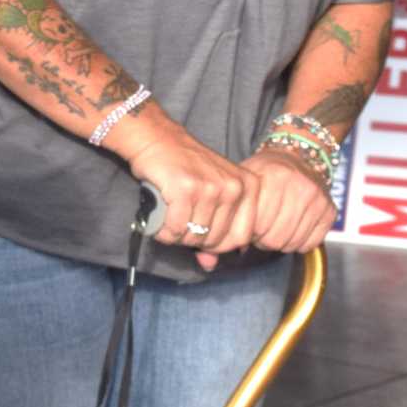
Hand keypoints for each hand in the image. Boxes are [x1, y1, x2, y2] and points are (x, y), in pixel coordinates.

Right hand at [110, 113, 254, 270]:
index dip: (219, 244)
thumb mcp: (211, 195)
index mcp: (249, 187)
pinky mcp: (187, 190)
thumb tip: (210, 265)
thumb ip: (215, 231)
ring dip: (176, 235)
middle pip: (216, 240)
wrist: (158, 140)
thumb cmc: (185, 170)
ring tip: (171, 216)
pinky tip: (161, 214)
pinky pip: (174, 229)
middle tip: (181, 223)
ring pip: (194, 237)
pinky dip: (163, 230)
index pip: (242, 237)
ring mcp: (212, 188)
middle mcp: (234, 187)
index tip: (203, 234)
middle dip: (194, 240)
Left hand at [239, 145, 335, 252]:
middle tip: (262, 228)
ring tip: (277, 226)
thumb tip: (229, 248)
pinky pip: (310, 244)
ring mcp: (318, 199)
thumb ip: (237, 208)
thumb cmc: (268, 171)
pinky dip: (299, 242)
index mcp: (275, 176)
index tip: (249, 224)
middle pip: (274, 240)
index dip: (249, 231)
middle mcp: (300, 186)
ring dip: (281, 241)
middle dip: (264, 239)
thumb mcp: (248, 179)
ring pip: (292, 244)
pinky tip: (293, 227)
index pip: (257, 226)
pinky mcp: (330, 210)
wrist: (299, 156)